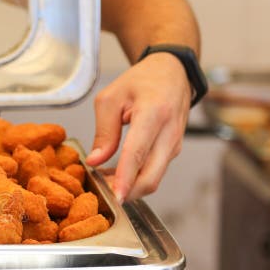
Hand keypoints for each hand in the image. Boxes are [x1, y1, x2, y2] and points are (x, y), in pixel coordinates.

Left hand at [85, 52, 191, 201]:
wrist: (172, 72)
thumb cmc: (140, 82)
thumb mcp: (111, 98)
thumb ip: (103, 131)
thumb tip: (95, 161)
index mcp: (154, 113)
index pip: (138, 152)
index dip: (126, 177)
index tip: (115, 196)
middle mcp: (170, 132)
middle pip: (151, 176)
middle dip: (127, 191)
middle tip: (102, 191)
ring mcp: (174, 144)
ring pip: (154, 178)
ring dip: (130, 186)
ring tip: (104, 181)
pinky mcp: (173, 150)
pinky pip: (155, 172)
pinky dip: (136, 179)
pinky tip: (117, 175)